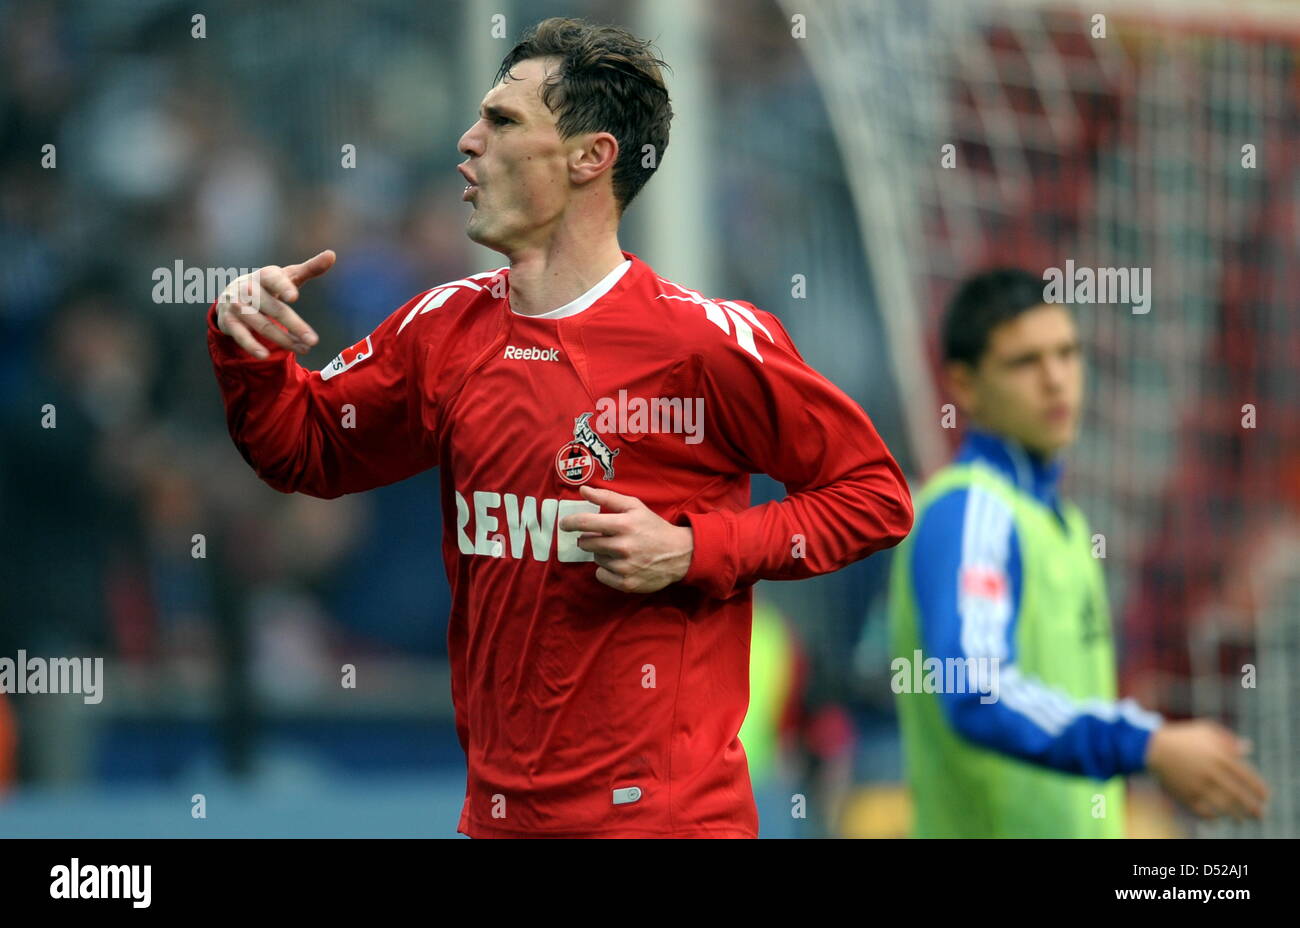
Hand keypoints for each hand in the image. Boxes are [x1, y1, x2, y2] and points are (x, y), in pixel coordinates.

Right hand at [215, 249, 334, 358]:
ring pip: (262, 326)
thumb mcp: (287, 276)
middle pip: (274, 309)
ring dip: (284, 340)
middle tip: (314, 340)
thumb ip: (309, 268)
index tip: (294, 297)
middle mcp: (248, 289)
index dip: (283, 287)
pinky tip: (265, 355)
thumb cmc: (268, 285)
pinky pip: (241, 336)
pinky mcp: (229, 322)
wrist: (232, 294)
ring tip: (304, 349)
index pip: (274, 279)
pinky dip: (251, 346)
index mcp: (265, 276)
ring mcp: (237, 305)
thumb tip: (332, 254)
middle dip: (294, 325)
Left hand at [557, 485, 693, 592]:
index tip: (564, 524)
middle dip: (587, 538)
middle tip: (599, 536)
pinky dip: (606, 569)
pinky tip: (620, 563)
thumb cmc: (653, 527)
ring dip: (600, 553)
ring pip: (595, 558)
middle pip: (586, 543)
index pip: (585, 522)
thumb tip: (583, 490)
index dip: (570, 522)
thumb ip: (607, 498)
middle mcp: (622, 546)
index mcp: (624, 524)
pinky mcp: (626, 583)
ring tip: (617, 549)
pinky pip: (601, 575)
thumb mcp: (634, 507)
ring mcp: (624, 567)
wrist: (679, 554)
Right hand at [1146, 720, 1268, 820]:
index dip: (1259, 790)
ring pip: (1224, 807)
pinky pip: (1203, 811)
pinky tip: (1217, 817)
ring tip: (1240, 820)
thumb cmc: (1182, 737)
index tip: (1265, 798)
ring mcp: (1198, 785)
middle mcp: (1211, 772)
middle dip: (1253, 808)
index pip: (1248, 777)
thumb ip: (1228, 739)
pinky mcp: (1184, 794)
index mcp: (1220, 756)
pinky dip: (1212, 816)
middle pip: (1239, 796)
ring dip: (1235, 816)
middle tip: (1259, 815)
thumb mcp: (1206, 730)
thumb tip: (1248, 748)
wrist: (1151, 746)